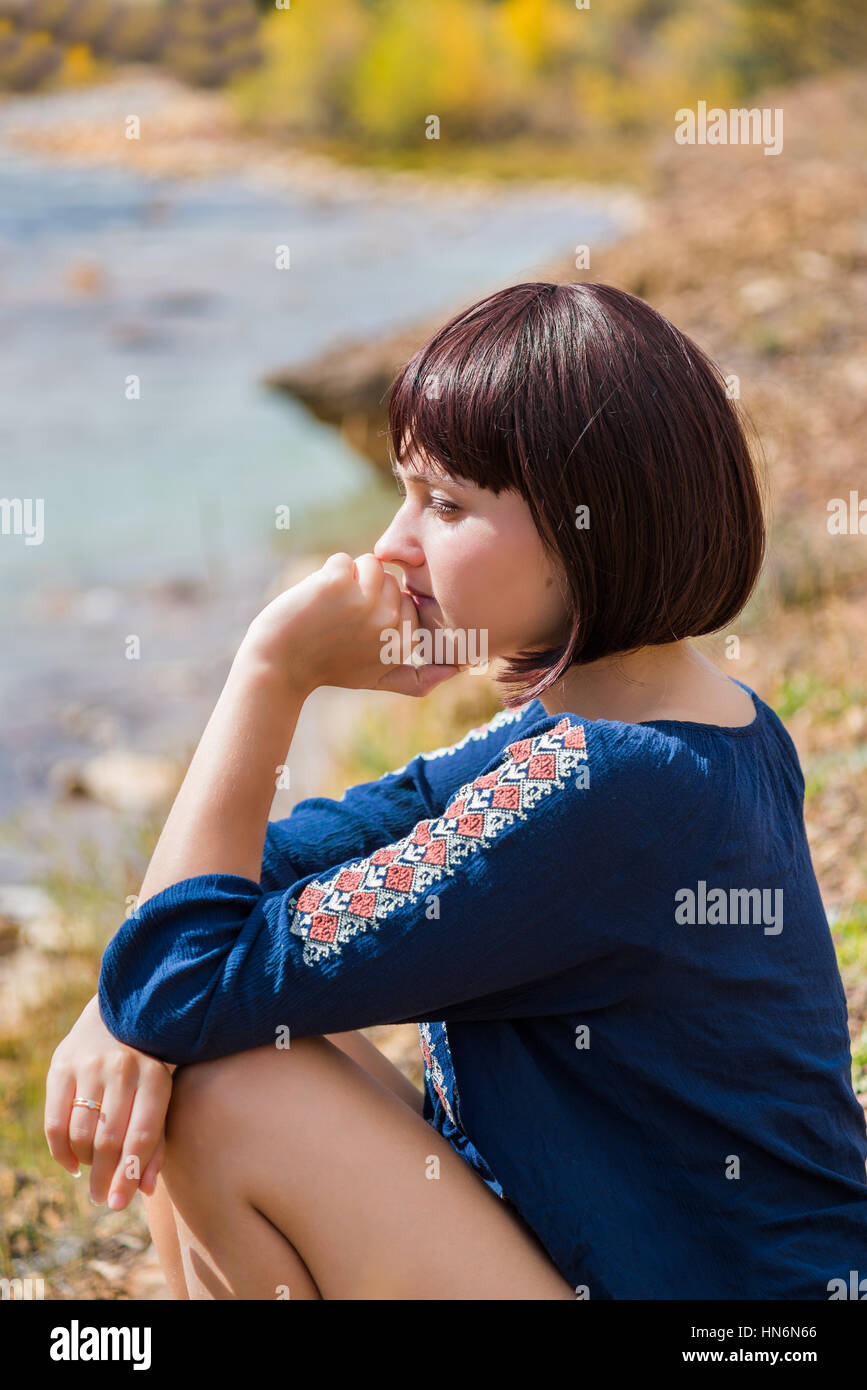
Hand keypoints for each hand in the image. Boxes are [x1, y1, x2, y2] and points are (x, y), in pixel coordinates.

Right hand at [44, 994, 173, 1209]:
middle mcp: (123, 1068)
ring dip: (84, 1165)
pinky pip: (54, 1122)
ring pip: (80, 1134)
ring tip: (91, 1175)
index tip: (117, 1203)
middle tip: (101, 1197)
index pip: (142, 1136)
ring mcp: (90, 1065)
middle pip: (109, 1140)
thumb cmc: (148, 1067)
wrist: (119, 1016)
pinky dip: (60, 1151)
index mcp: (156, 1076)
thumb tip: (146, 1188)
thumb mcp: (162, 1096)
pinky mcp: (62, 1065)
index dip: (129, 1176)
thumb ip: (157, 1140)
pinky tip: (72, 1162)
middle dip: (103, 1177)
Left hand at [241, 552, 461, 697]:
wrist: (278, 663)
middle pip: (391, 581)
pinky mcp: (338, 584)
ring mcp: (364, 603)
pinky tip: (315, 601)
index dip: (380, 609)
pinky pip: (344, 560)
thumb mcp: (376, 678)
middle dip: (365, 592)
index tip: (356, 634)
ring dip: (348, 579)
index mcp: (403, 643)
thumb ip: (416, 678)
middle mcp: (389, 624)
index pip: (408, 601)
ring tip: (329, 609)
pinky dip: (327, 573)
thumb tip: (455, 669)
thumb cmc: (327, 668)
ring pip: (371, 564)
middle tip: (340, 623)